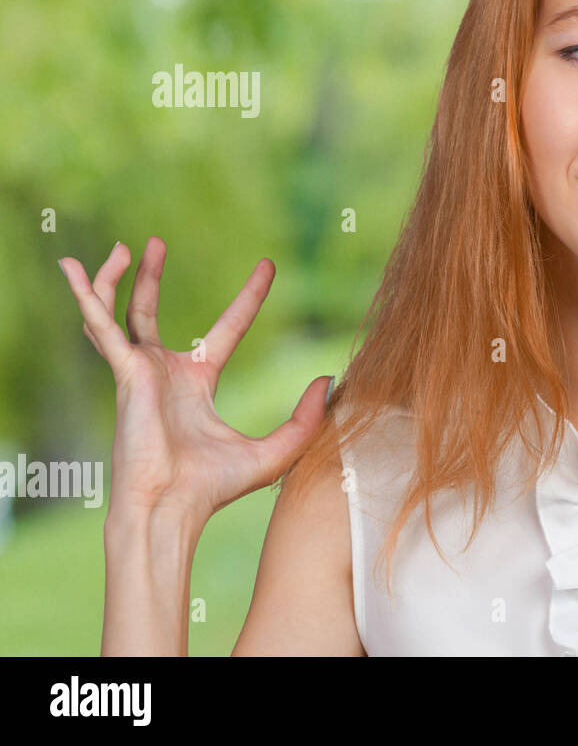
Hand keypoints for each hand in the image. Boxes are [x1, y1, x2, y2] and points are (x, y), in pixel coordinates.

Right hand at [57, 236, 331, 526]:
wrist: (174, 508)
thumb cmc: (215, 489)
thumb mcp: (278, 450)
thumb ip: (307, 418)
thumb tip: (329, 379)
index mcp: (198, 382)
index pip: (228, 328)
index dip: (249, 297)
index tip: (268, 265)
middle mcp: (164, 373)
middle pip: (152, 313)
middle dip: (152, 278)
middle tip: (156, 242)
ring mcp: (140, 372)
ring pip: (122, 315)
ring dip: (117, 280)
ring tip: (123, 245)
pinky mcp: (125, 374)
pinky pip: (102, 328)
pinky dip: (89, 298)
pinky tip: (76, 269)